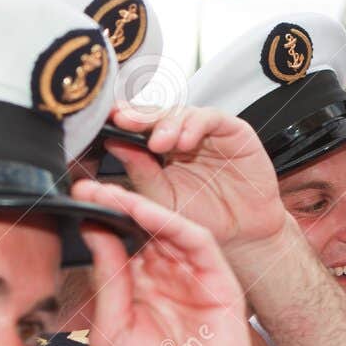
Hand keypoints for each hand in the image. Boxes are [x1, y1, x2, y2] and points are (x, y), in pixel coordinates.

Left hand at [72, 179, 252, 345]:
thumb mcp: (111, 328)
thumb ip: (108, 278)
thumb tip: (95, 232)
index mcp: (141, 291)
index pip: (122, 242)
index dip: (101, 218)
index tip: (75, 199)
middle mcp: (169, 281)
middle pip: (147, 230)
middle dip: (118, 205)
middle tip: (89, 186)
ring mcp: (196, 282)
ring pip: (173, 231)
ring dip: (144, 208)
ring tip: (112, 194)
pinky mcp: (221, 287)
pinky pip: (200, 246)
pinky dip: (175, 225)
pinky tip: (149, 214)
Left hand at [105, 105, 286, 252]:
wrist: (243, 234)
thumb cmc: (204, 217)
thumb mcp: (164, 199)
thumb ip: (141, 172)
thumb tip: (113, 144)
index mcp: (159, 151)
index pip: (136, 127)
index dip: (121, 120)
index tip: (102, 122)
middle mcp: (181, 136)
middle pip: (157, 114)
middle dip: (139, 116)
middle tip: (123, 121)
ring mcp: (207, 132)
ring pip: (182, 112)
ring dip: (167, 123)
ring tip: (158, 143)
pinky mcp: (232, 130)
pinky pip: (211, 118)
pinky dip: (196, 126)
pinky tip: (185, 142)